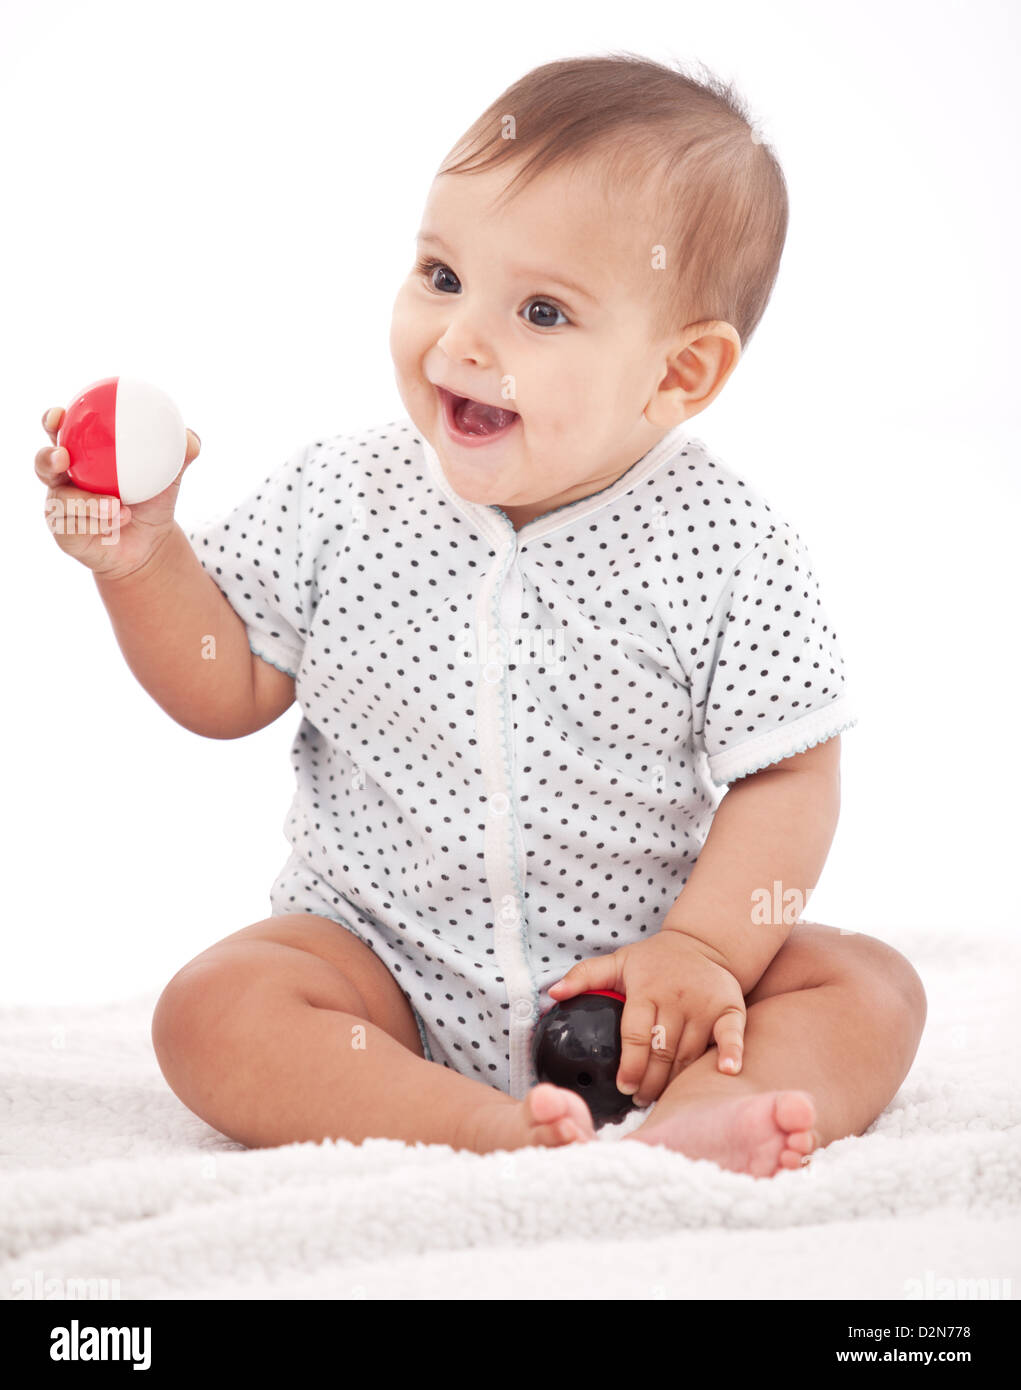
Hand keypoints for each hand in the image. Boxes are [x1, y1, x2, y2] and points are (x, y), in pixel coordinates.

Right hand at [36, 404, 200, 578]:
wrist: (151, 543)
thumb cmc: (153, 500)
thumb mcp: (170, 477)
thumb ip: (181, 454)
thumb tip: (191, 438)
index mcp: (81, 454)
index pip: (60, 431)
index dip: (53, 421)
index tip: (59, 414)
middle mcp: (64, 479)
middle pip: (44, 463)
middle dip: (47, 458)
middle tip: (63, 457)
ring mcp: (60, 508)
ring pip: (62, 500)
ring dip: (88, 502)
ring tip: (115, 506)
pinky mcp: (64, 534)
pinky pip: (76, 527)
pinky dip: (100, 523)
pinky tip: (120, 521)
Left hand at [546, 930, 746, 1107]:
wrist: (702, 944)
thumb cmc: (654, 961)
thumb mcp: (617, 962)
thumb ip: (585, 977)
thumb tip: (554, 994)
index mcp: (647, 989)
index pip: (636, 1035)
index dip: (630, 1066)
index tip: (623, 1087)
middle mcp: (676, 998)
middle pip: (662, 1051)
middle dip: (649, 1081)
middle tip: (638, 1099)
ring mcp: (704, 1005)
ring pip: (689, 1054)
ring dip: (675, 1081)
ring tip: (660, 1098)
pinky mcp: (729, 1008)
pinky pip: (731, 1034)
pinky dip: (731, 1054)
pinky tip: (726, 1071)